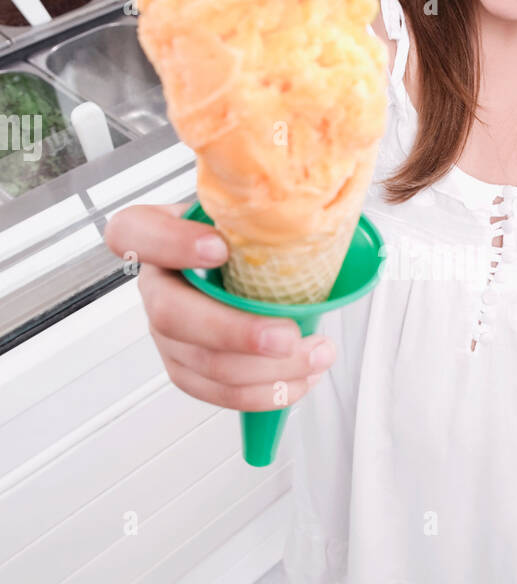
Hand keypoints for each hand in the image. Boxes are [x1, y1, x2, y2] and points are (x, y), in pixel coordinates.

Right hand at [103, 201, 337, 411]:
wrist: (250, 266)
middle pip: (171, 316)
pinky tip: (299, 379)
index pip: (133, 233)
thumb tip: (305, 191)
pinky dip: (263, 393)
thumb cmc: (241, 235)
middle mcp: (156, 285)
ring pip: (200, 362)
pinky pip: (217, 391)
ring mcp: (168, 331)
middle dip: (236, 333)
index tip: (219, 246)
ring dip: (265, 370)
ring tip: (315, 355)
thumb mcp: (243, 206)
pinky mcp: (187, 366)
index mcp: (156, 236)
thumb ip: (255, 200)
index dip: (170, 244)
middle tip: (287, 335)